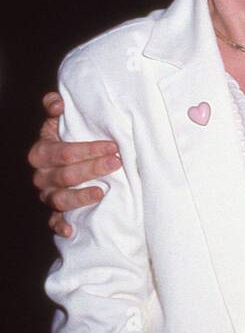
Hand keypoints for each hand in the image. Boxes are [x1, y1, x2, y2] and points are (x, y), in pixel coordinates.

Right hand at [28, 91, 121, 236]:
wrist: (59, 161)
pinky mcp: (53, 211)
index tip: (112, 146)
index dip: (89, 149)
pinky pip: (54, 222)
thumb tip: (57, 102)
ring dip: (82, 197)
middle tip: (116, 163)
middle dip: (93, 169)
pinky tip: (72, 230)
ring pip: (61, 199)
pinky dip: (61, 227)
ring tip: (102, 193)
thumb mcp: (59, 122)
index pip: (64, 152)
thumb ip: (55, 108)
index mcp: (41, 153)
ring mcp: (46, 195)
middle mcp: (41, 176)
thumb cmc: (64, 139)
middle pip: (67, 176)